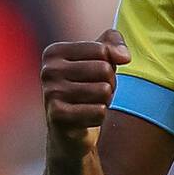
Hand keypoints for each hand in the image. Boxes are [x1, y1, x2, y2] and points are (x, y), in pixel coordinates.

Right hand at [41, 29, 130, 159]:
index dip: (109, 64)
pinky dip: (99, 116)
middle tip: (96, 93)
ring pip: (104, 90)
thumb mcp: (100, 57)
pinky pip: (99, 111)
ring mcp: (51, 94)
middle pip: (104, 69)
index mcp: (54, 52)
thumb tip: (125, 56)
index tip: (95, 75)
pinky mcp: (58, 116)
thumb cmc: (86, 87)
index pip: (101, 50)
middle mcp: (48, 71)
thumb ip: (113, 42)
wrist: (68, 131)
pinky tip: (86, 118)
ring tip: (91, 104)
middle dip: (109, 83)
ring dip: (105, 100)